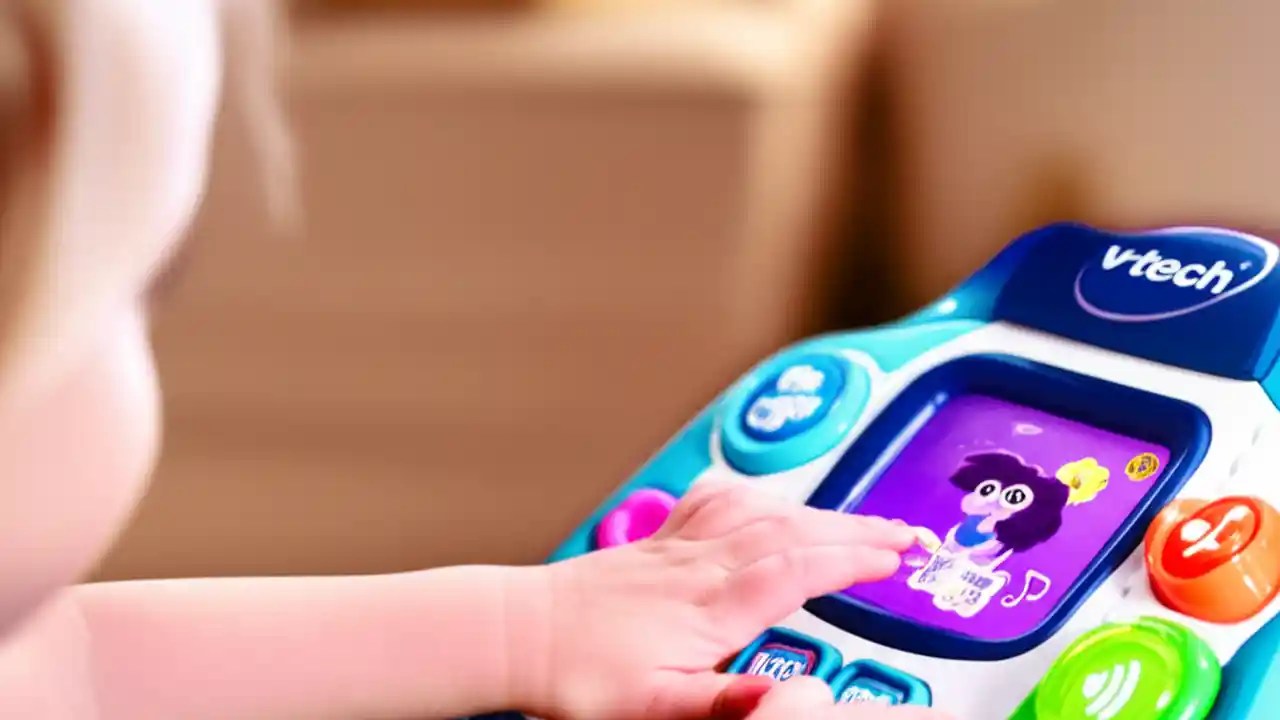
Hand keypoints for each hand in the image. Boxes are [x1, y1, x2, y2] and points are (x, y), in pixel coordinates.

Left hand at [517, 479, 942, 719]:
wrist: (523, 634)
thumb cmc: (581, 675)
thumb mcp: (654, 707)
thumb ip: (722, 699)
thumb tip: (782, 696)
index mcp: (709, 603)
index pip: (798, 566)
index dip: (855, 557)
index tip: (900, 557)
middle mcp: (701, 563)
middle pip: (795, 529)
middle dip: (860, 529)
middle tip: (911, 536)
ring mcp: (682, 544)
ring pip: (766, 509)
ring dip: (822, 511)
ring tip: (863, 520)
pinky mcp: (664, 539)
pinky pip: (720, 498)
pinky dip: (758, 493)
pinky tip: (768, 497)